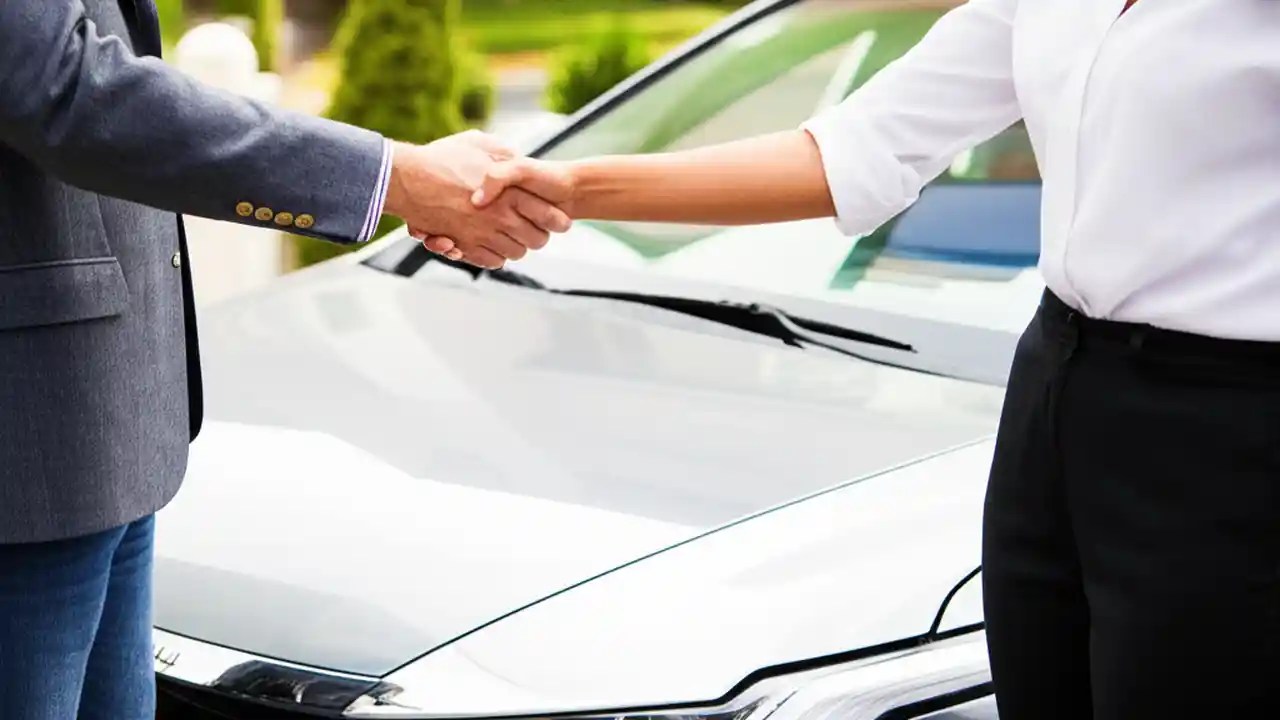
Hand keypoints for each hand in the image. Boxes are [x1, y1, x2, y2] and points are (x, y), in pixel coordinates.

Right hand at [383, 132, 570, 268]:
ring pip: (515, 253)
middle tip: (532, 229)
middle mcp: (500, 216)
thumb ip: (503, 153)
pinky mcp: (465, 245)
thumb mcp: (478, 144)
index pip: (550, 216)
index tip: (559, 221)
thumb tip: (518, 156)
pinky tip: (491, 243)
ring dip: (515, 246)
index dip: (557, 221)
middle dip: (538, 236)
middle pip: (537, 241)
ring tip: (509, 234)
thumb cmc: (440, 159)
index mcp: (511, 192)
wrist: (407, 179)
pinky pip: (491, 261)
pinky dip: (494, 256)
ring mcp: (483, 233)